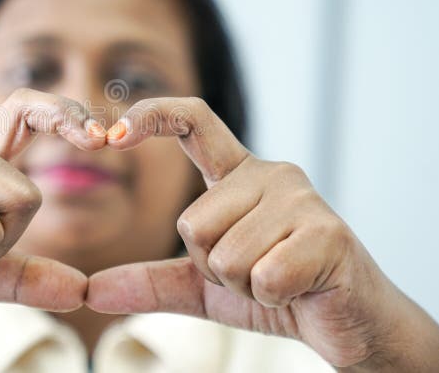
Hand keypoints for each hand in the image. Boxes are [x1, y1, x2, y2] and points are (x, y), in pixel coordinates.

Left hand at [86, 97, 438, 368]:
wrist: (347, 322)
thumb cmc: (277, 291)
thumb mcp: (204, 286)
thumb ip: (151, 280)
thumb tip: (91, 290)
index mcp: (238, 175)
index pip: (192, 121)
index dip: (150, 116)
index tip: (112, 134)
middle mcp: (269, 173)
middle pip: (192, 224)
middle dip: (213, 267)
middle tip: (256, 272)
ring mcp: (301, 198)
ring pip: (224, 254)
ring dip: (244, 285)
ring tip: (280, 279)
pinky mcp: (328, 233)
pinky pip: (262, 276)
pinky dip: (273, 297)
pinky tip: (301, 289)